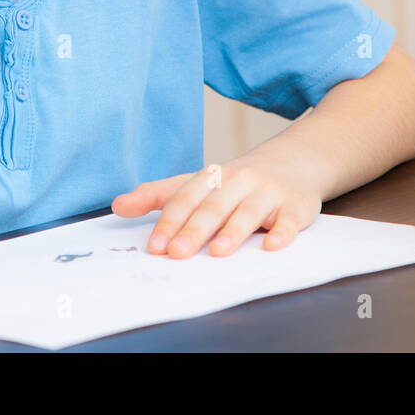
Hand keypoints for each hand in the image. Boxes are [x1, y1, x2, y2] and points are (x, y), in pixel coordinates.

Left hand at [111, 150, 323, 257]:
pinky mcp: (296, 205)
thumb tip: (118, 206)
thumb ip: (158, 195)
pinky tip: (273, 245)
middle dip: (195, 229)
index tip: (155, 246)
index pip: (186, 198)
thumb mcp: (197, 182)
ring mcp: (268, 193)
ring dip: (234, 231)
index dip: (170, 222)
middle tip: (178, 253)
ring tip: (218, 251)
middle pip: (214, 206)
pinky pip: (289, 219)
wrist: (295, 161)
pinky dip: (282, 231)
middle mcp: (239, 182)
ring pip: (249, 211)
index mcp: (212, 177)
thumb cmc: (236, 181)